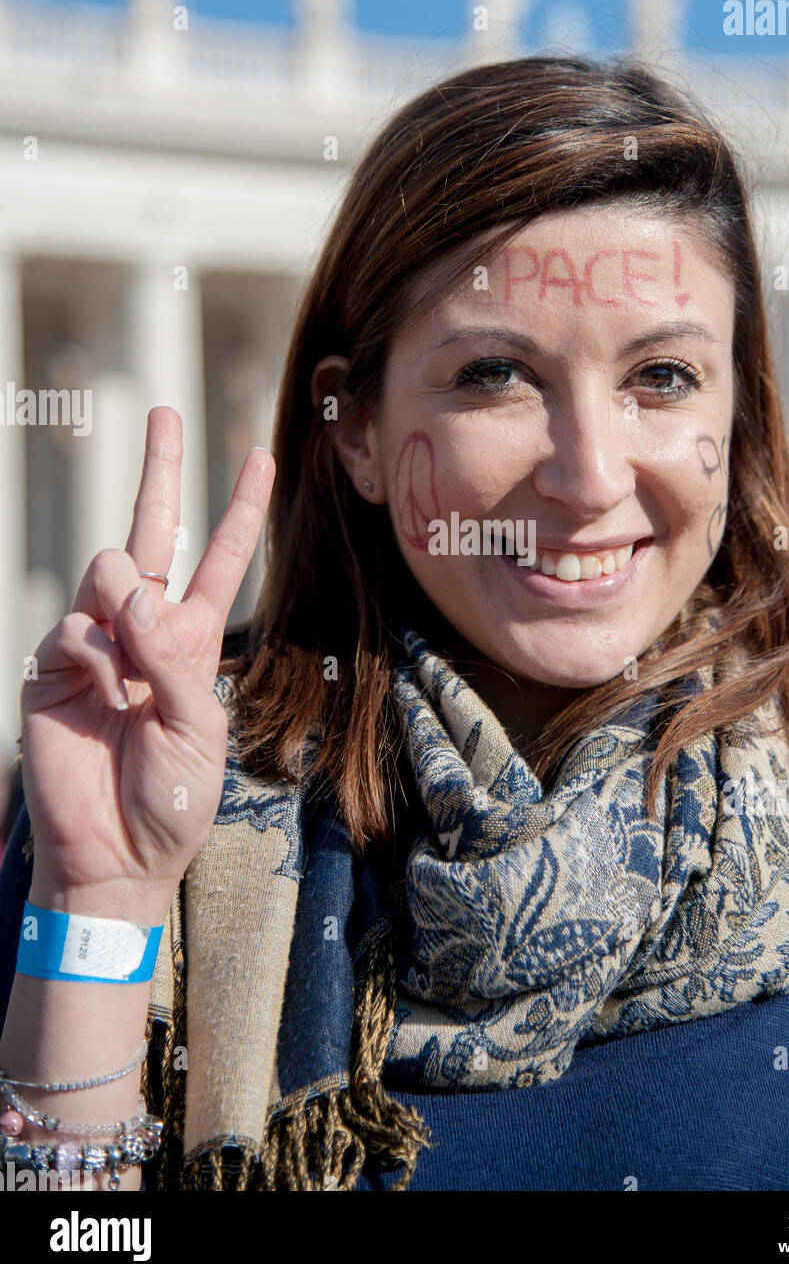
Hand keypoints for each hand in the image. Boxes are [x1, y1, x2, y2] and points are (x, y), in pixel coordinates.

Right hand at [19, 406, 274, 912]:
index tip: (261, 456)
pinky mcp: (51, 666)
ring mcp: (95, 643)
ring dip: (126, 602)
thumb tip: (138, 595)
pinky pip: (74, 628)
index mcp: (192, 640)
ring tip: (135, 665)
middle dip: (159, 469)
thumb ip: (176, 661)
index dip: (240, 510)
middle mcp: (144, 629)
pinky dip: (94, 659)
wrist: (116, 854)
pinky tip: (107, 698)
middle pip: (151, 532)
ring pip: (107, 569)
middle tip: (163, 409)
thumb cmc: (170, 798)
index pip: (220, 561)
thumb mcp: (199, 730)